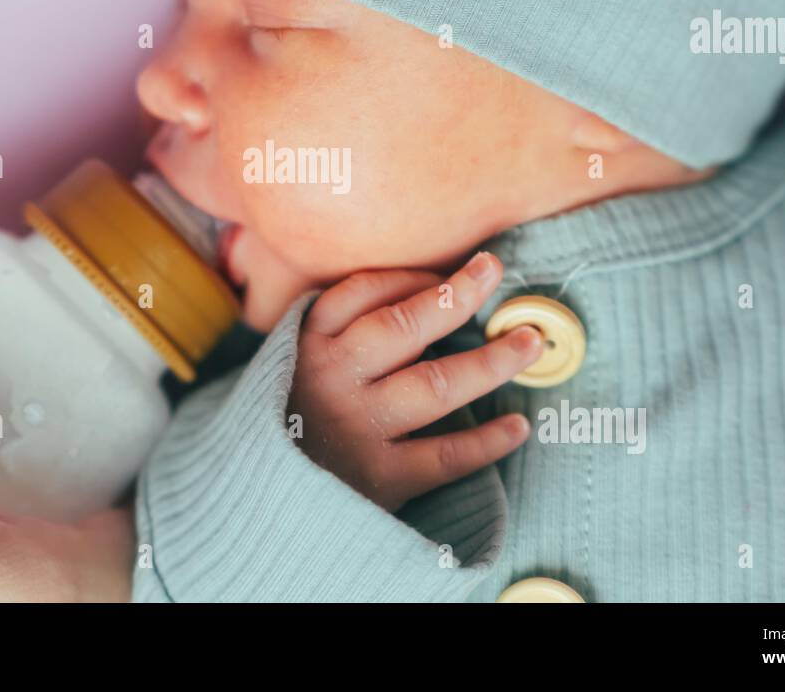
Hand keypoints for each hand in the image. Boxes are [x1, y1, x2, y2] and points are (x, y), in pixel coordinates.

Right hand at [288, 251, 542, 512]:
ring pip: (434, 385)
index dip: (410, 277)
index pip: (362, 292)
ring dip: (490, 362)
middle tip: (495, 271)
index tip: (449, 272)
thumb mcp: (285, 372)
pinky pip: (445, 456)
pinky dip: (487, 441)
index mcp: (306, 347)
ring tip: (530, 343)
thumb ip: (331, 338)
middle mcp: (330, 381)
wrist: (254, 512)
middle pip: (403, 327)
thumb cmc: (287, 429)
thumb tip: (411, 299)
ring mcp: (356, 429)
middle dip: (456, 296)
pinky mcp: (379, 478)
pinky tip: (518, 426)